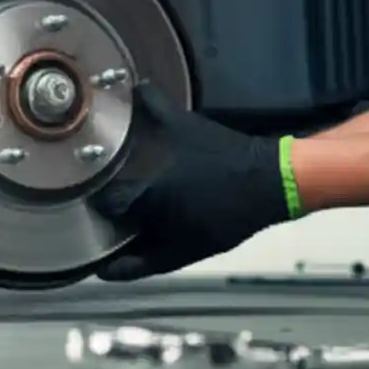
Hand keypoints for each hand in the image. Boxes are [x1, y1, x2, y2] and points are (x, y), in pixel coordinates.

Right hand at [91, 83, 298, 280]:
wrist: (268, 182)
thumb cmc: (227, 219)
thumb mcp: (185, 251)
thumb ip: (141, 263)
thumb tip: (103, 271)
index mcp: (145, 196)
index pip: (104, 201)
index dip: (100, 208)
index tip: (103, 211)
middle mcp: (145, 162)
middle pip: (106, 168)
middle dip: (104, 176)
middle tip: (110, 183)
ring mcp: (159, 135)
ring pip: (119, 130)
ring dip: (112, 138)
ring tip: (110, 144)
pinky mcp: (177, 117)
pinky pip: (149, 98)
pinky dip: (138, 98)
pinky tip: (130, 98)